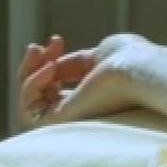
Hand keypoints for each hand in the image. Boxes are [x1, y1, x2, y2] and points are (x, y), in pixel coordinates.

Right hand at [15, 33, 159, 128]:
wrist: (138, 69)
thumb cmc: (130, 59)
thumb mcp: (97, 56)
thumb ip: (73, 64)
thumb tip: (50, 67)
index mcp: (91, 98)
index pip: (55, 86)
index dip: (48, 60)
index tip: (57, 40)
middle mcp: (79, 114)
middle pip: (37, 95)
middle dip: (33, 66)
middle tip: (38, 46)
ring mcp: (69, 122)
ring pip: (29, 102)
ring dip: (27, 73)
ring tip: (40, 53)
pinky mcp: (59, 126)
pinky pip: (28, 110)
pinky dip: (32, 85)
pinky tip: (49, 69)